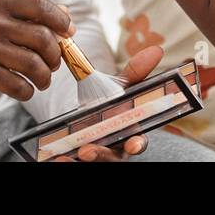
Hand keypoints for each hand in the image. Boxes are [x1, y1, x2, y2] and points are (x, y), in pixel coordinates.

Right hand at [0, 0, 74, 100]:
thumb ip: (30, 13)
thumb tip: (66, 13)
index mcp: (0, 4)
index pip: (40, 6)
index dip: (60, 20)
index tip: (69, 33)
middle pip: (42, 38)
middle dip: (55, 54)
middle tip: (54, 63)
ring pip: (34, 65)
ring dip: (45, 77)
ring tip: (43, 79)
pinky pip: (19, 86)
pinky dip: (29, 91)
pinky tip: (26, 89)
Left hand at [52, 45, 164, 161]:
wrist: (82, 123)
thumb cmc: (108, 108)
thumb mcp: (120, 90)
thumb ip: (136, 73)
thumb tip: (157, 49)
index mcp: (130, 133)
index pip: (138, 143)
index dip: (137, 144)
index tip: (133, 145)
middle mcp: (116, 150)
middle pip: (113, 158)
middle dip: (102, 155)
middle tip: (88, 151)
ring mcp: (98, 159)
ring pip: (95, 163)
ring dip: (85, 160)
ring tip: (71, 154)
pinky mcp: (79, 162)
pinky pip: (74, 165)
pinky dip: (67, 163)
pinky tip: (58, 158)